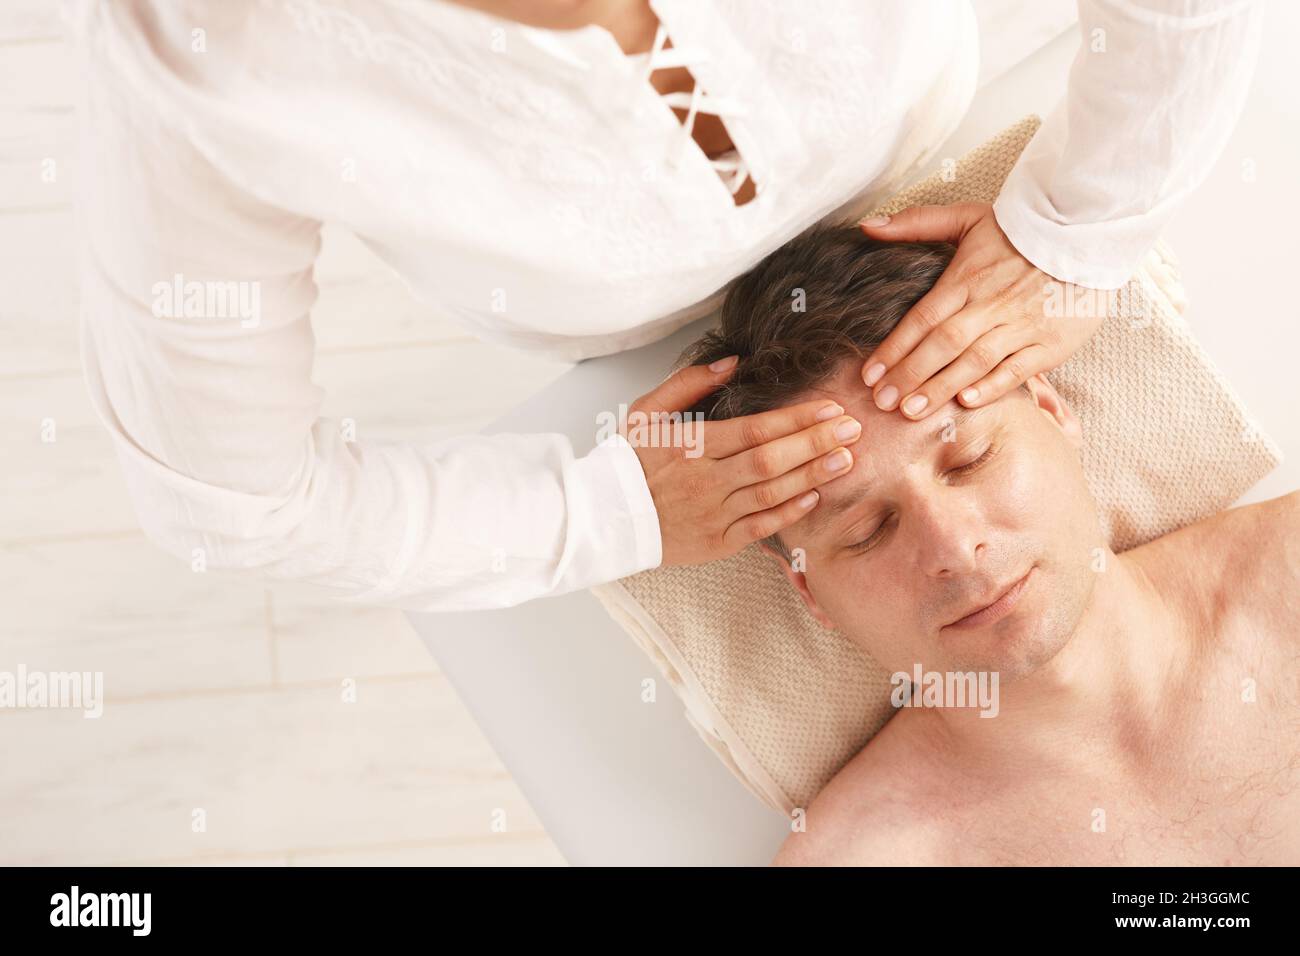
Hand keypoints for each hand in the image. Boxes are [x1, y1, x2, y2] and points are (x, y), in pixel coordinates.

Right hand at [625, 357, 861, 566]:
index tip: (830, 409)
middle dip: (816, 443)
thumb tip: (732, 363)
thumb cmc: (628, 463)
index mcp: (692, 445)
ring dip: (812, 476)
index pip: (755, 429)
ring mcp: (712, 513)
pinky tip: (814, 496)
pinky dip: (788, 512)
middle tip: (853, 430)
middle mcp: (706, 479)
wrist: (603, 518)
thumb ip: (688, 383)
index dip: (797, 419)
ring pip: (771, 492)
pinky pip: (759, 527)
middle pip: (771, 459)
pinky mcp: (715, 542)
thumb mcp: (646, 412)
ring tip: (846, 460)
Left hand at [858, 202, 1105, 418]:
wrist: (1087, 233)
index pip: (922, 317)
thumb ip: (917, 223)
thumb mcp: (968, 217)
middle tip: (881, 402)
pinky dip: (993, 386)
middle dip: (909, 375)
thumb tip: (867, 226)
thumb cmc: (1022, 231)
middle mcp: (990, 304)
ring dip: (941, 387)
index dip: (894, 347)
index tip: (869, 374)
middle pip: (942, 343)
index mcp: (967, 278)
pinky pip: (1018, 369)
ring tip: (910, 412)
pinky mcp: (1050, 343)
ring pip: (975, 360)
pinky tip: (966, 402)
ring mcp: (1022, 325)